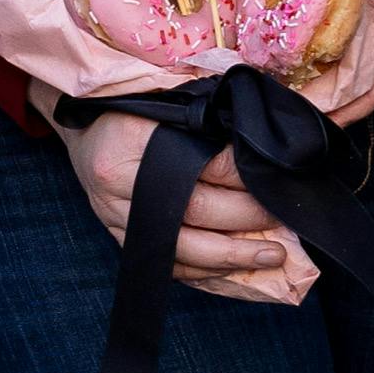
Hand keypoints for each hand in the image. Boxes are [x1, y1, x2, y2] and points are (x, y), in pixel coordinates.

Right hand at [44, 101, 319, 306]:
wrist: (86, 130)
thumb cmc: (135, 110)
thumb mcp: (167, 101)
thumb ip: (208, 121)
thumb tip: (263, 148)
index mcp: (132, 137)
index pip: (200, 161)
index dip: (242, 173)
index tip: (276, 176)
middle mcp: (119, 184)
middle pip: (194, 208)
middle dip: (247, 216)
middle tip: (287, 216)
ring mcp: (115, 217)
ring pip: (181, 248)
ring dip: (233, 256)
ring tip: (273, 255)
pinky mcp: (120, 238)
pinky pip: (167, 264)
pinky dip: (204, 271)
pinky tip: (235, 268)